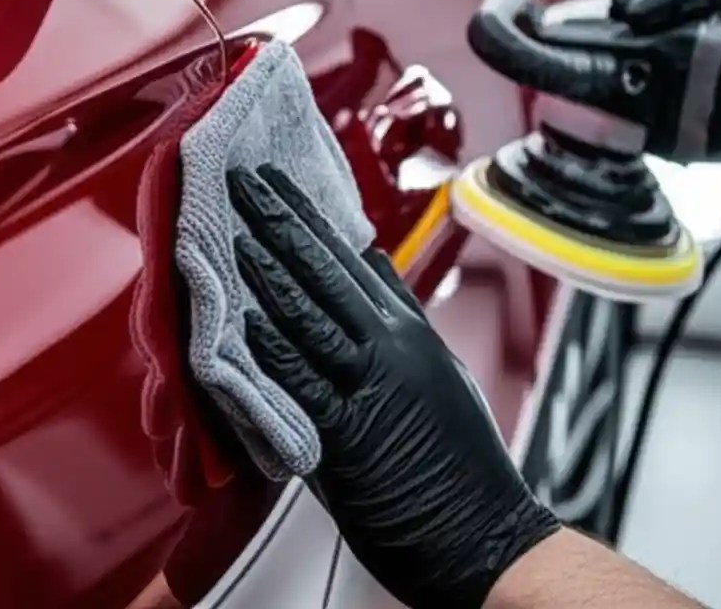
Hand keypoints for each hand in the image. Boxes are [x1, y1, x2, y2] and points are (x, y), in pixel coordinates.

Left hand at [228, 165, 559, 608]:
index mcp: (412, 334)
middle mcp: (395, 349)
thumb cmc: (460, 472)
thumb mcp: (438, 378)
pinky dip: (270, 345)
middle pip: (328, 269)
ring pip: (311, 311)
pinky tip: (243, 317)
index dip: (311, 217)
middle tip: (246, 180)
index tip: (281, 186)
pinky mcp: (350, 433)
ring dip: (265, 267)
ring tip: (233, 228)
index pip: (353, 258)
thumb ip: (400, 327)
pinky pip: (301, 379)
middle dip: (281, 220)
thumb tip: (370, 274)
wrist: (487, 539)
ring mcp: (374, 386)